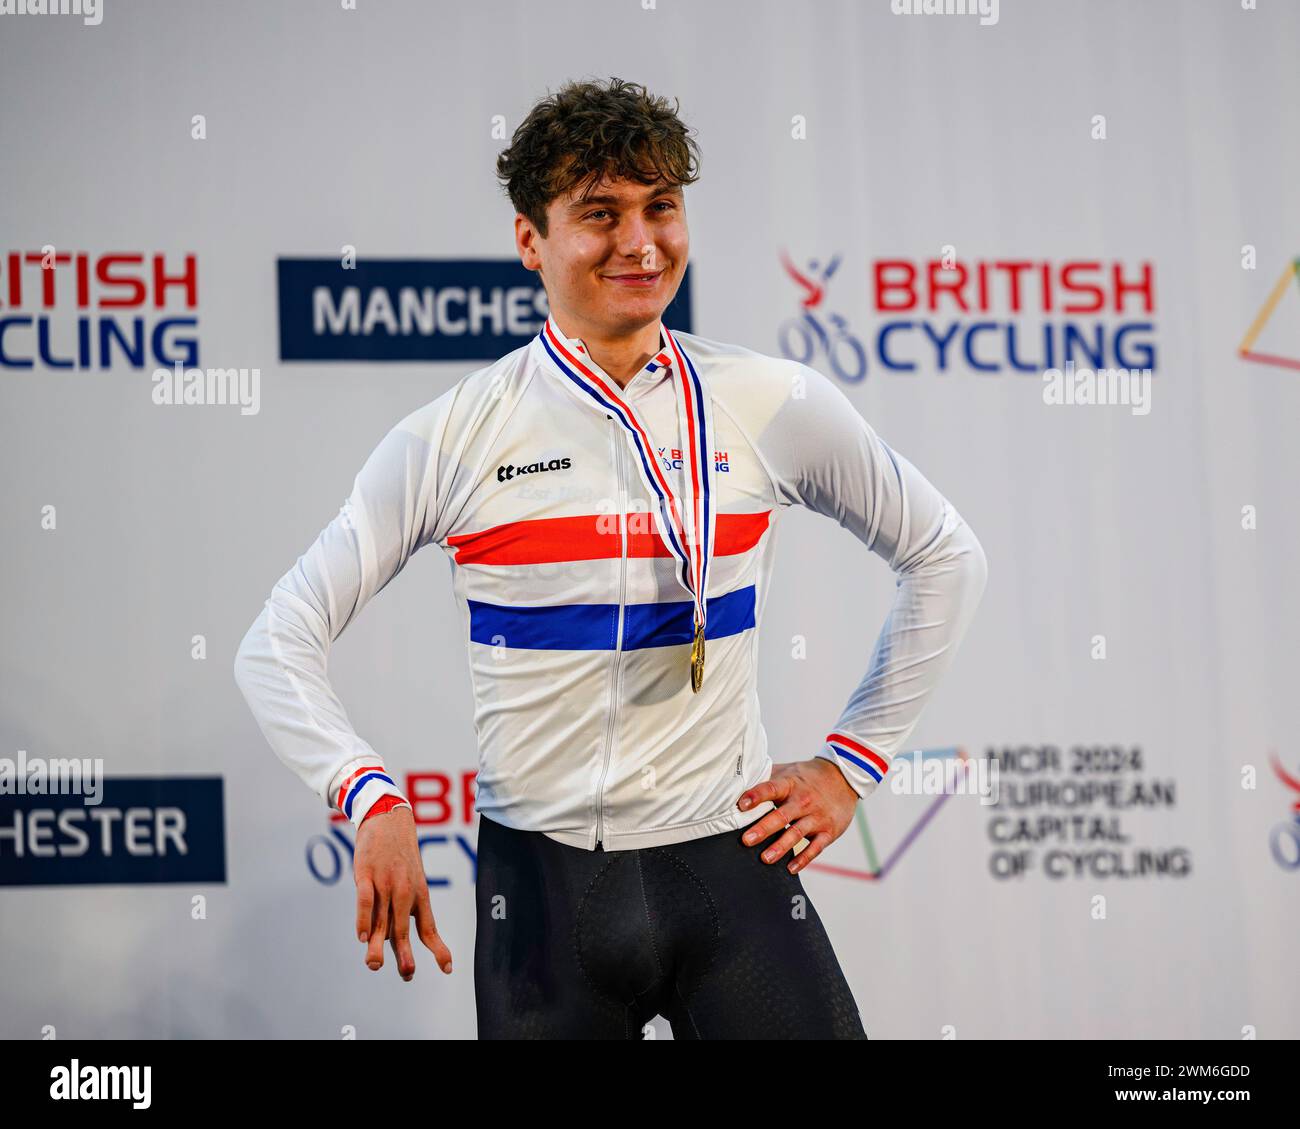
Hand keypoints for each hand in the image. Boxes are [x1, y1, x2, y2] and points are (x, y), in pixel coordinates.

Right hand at [353, 806, 452, 979]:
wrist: (389, 818)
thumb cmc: (400, 855)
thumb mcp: (410, 880)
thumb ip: (402, 910)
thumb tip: (394, 941)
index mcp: (419, 895)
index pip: (429, 928)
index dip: (438, 949)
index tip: (448, 969)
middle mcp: (405, 891)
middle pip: (403, 929)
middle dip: (405, 954)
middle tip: (407, 975)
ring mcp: (385, 883)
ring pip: (382, 919)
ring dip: (378, 944)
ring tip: (374, 965)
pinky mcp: (366, 873)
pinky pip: (365, 900)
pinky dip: (363, 918)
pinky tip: (361, 936)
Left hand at [735, 758, 858, 873]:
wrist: (845, 777)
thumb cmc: (807, 776)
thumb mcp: (789, 771)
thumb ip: (767, 778)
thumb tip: (737, 783)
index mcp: (791, 784)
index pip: (771, 788)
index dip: (756, 796)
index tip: (741, 804)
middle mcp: (803, 801)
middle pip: (782, 816)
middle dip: (763, 829)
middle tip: (746, 840)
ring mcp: (817, 817)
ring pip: (797, 834)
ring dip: (781, 847)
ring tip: (765, 859)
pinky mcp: (828, 831)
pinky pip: (815, 847)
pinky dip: (804, 859)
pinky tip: (790, 869)